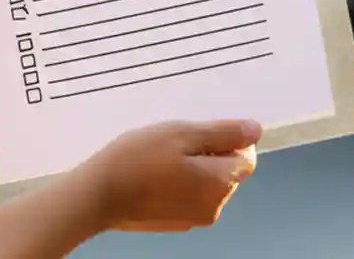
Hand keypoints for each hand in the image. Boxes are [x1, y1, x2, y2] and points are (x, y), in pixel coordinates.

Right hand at [66, 120, 261, 233]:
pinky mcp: (177, 223)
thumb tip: (256, 131)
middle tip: (175, 144)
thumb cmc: (138, 158)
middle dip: (210, 153)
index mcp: (220, 183)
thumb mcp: (183, 133)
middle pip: (229, 171)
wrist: (97, 195)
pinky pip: (191, 196)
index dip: (228, 140)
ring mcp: (195, 218)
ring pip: (209, 183)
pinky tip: (156, 176)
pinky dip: (181, 183)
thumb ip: (224, 133)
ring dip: (195, 167)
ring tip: (162, 159)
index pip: (247, 157)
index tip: (199, 133)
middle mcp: (214, 206)